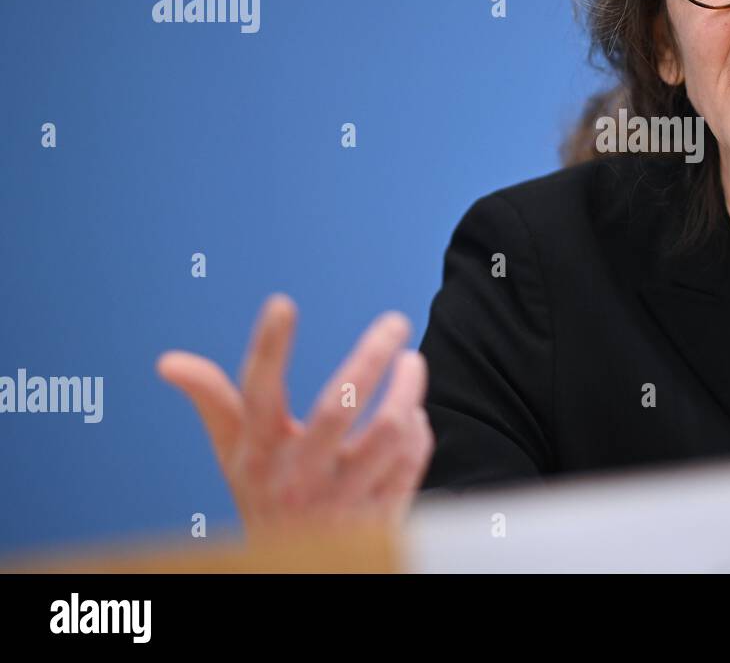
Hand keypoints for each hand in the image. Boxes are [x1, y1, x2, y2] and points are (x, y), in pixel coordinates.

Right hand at [156, 293, 434, 542]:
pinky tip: (413, 414)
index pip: (257, 394)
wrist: (295, 570)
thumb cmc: (265, 495)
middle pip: (337, 406)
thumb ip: (212, 402)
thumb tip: (168, 362)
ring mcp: (341, 500)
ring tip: (411, 363)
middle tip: (396, 322)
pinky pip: (409, 461)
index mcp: (258, 455)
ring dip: (407, 392)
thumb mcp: (234, 455)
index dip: (268, 348)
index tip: (281, 303)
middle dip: (370, 356)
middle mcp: (297, 477)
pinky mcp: (380, 516)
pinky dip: (416, 431)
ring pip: (387, 433)